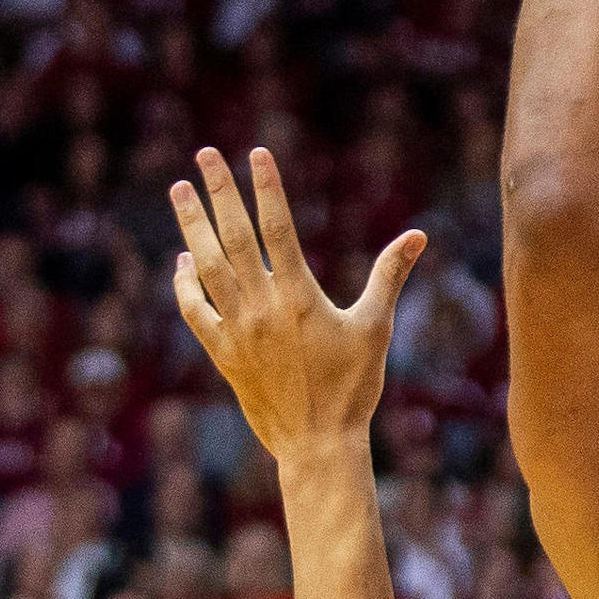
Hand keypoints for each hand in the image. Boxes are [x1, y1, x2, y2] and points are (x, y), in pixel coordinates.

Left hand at [171, 146, 423, 463]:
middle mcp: (262, 308)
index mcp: (299, 297)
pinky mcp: (222, 353)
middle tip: (205, 155)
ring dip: (192, 225)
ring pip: (206, 266)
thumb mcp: (375, 327)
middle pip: (233, 237)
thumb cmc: (353, 388)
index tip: (256, 153)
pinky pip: (194, 310)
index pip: (278, 228)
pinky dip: (185, 282)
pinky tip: (183, 260)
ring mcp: (237, 330)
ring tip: (179, 190)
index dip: (267, 188)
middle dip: (219, 191)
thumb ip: (389, 275)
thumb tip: (418, 234)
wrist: (318, 444)